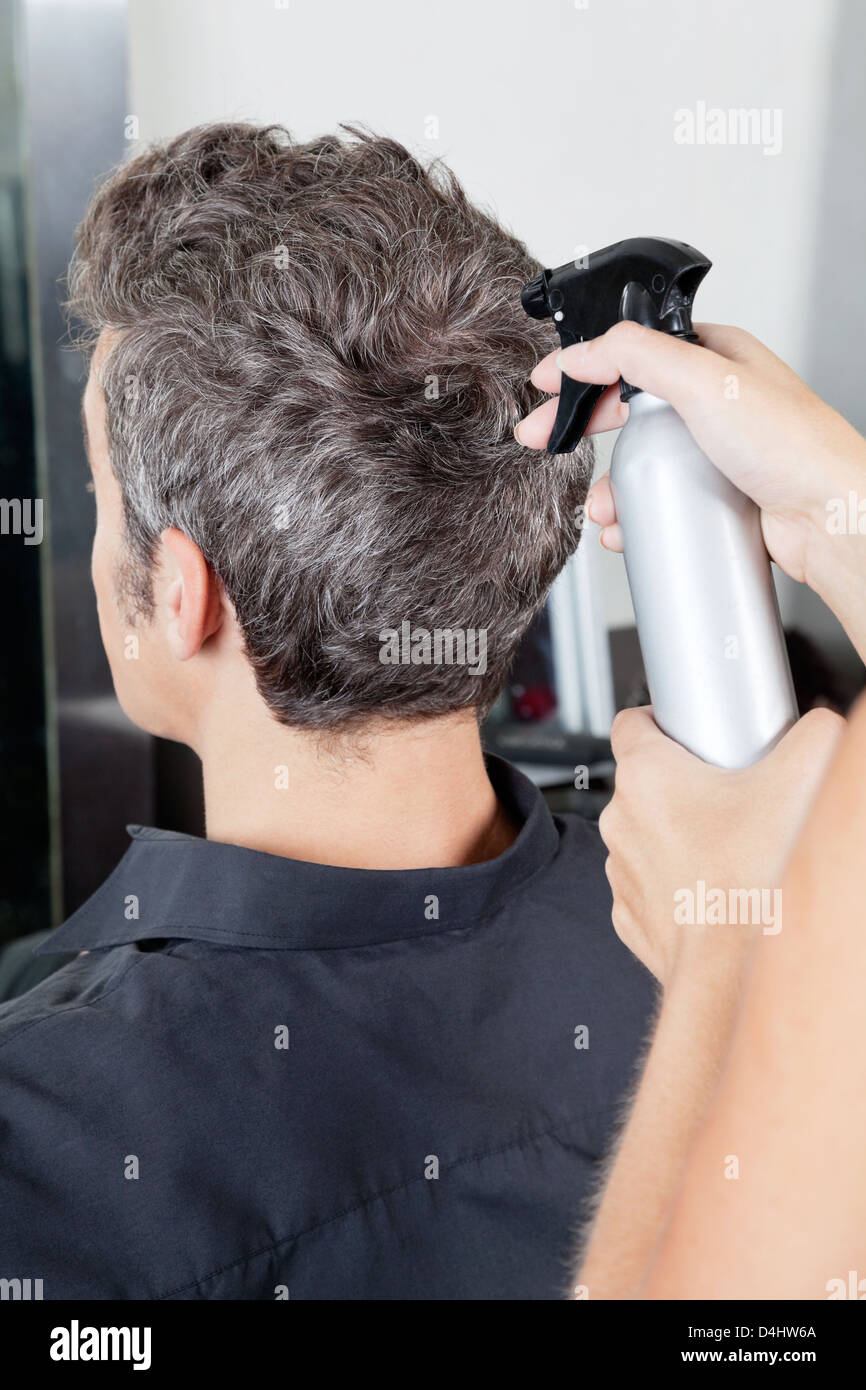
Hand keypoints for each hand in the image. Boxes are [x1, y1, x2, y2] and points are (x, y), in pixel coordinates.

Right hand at [517, 322, 865, 660]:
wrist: (831, 517)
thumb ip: (636, 356)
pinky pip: (662, 497)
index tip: (545, 384)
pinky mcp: (720, 493)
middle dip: (581, 427)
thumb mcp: (705, 381)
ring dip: (609, 484)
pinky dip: (635, 513)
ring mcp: (717, 449)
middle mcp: (716, 400)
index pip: (632, 351)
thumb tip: (582, 351)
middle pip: (628, 407)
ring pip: (641, 460)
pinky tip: (626, 528)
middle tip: (542, 441)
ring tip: (601, 507)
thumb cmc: (792, 446)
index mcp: (715, 357)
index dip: (583, 367)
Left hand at [599, 704, 844, 985]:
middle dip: (687, 782)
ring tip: (735, 846)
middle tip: (737, 793)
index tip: (687, 726)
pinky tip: (721, 888)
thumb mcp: (805, 774)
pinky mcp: (634, 917)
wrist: (738, 969)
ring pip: (649, 836)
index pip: (630, 723)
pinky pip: (656, 886)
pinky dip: (682, 884)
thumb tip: (817, 723)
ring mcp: (624, 873)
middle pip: (646, 782)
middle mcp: (622, 821)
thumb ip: (813, 731)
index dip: (659, 718)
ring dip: (682, 836)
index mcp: (646, 776)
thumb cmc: (758, 879)